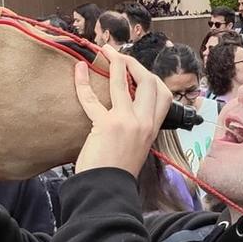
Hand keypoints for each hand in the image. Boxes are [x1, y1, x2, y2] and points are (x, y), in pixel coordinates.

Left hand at [71, 51, 170, 175]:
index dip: (150, 77)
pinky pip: (92, 99)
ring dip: (113, 62)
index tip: (136, 70)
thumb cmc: (117, 171)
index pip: (163, 94)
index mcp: (152, 128)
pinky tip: (79, 69)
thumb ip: (137, 127)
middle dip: (132, 63)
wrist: (106, 190)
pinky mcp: (105, 125)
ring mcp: (125, 122)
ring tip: (103, 50)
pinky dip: (83, 82)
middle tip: (117, 55)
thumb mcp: (137, 147)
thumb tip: (127, 109)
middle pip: (148, 81)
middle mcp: (143, 122)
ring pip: (122, 82)